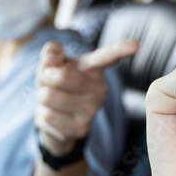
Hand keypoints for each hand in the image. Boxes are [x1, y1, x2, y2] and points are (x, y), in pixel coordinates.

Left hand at [35, 39, 138, 154]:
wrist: (58, 121)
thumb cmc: (58, 85)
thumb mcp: (52, 64)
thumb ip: (51, 54)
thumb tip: (50, 60)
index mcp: (94, 68)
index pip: (107, 57)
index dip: (120, 49)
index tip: (135, 45)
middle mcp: (99, 88)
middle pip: (62, 76)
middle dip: (45, 76)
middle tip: (49, 80)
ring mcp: (92, 110)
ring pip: (50, 97)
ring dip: (41, 97)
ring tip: (50, 99)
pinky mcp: (81, 129)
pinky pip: (46, 117)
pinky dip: (42, 115)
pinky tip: (54, 116)